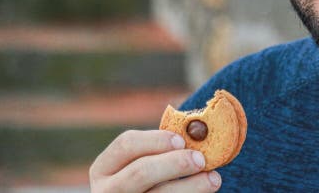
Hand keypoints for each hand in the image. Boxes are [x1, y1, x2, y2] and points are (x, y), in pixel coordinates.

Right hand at [89, 129, 221, 191]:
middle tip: (201, 159)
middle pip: (140, 172)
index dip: (155, 140)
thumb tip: (199, 131)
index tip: (181, 140)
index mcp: (104, 168)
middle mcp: (106, 191)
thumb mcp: (145, 162)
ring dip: (190, 187)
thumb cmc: (150, 176)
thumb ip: (164, 148)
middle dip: (174, 164)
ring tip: (213, 179)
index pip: (126, 144)